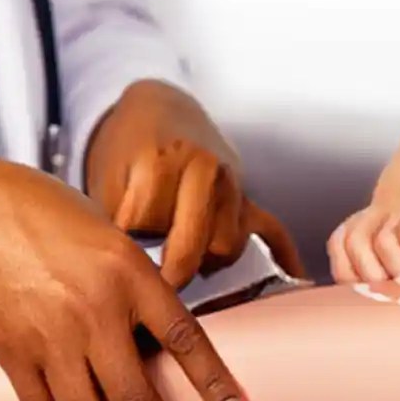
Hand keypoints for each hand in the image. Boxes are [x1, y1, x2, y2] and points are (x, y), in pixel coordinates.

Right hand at [0, 152, 254, 400]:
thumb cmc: (33, 212)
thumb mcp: (106, 234)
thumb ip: (135, 283)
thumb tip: (155, 333)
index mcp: (129, 273)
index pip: (185, 341)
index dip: (217, 387)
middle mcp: (94, 311)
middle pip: (140, 400)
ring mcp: (51, 339)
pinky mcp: (14, 356)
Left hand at [86, 79, 304, 287]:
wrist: (157, 110)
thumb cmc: (126, 149)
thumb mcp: (105, 178)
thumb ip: (112, 223)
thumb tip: (120, 275)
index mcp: (161, 160)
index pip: (147, 225)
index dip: (129, 246)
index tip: (120, 262)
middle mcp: (204, 170)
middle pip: (198, 244)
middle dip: (174, 273)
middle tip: (157, 291)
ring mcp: (232, 183)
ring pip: (229, 246)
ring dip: (207, 262)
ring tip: (185, 262)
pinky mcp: (249, 196)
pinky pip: (273, 230)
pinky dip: (283, 256)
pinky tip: (294, 280)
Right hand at [328, 90, 399, 282]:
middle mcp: (398, 193)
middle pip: (378, 244)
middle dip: (396, 277)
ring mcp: (381, 198)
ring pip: (352, 241)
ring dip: (363, 272)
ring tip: (390, 296)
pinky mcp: (375, 202)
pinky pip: (344, 234)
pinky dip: (345, 259)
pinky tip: (362, 279)